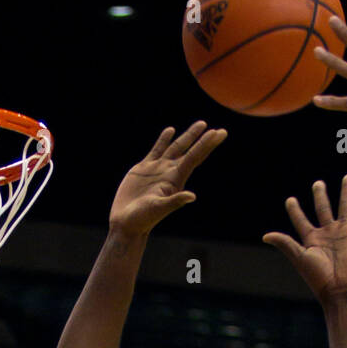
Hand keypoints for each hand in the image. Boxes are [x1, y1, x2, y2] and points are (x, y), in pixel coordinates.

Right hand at [109, 121, 226, 237]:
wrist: (126, 222)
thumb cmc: (143, 219)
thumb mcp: (159, 209)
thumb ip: (175, 201)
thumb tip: (192, 196)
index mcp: (176, 179)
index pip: (194, 157)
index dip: (206, 144)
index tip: (219, 133)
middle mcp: (169, 172)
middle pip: (190, 150)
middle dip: (202, 139)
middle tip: (216, 130)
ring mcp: (157, 169)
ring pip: (176, 147)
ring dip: (188, 136)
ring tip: (201, 124)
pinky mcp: (143, 168)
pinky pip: (157, 149)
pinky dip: (164, 139)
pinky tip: (170, 130)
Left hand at [263, 174, 346, 303]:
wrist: (339, 288)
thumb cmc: (317, 276)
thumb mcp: (299, 257)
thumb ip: (285, 243)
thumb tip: (265, 236)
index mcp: (311, 239)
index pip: (300, 220)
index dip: (295, 211)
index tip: (290, 200)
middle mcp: (326, 233)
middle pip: (323, 209)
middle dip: (320, 195)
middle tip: (318, 183)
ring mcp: (342, 232)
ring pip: (345, 206)